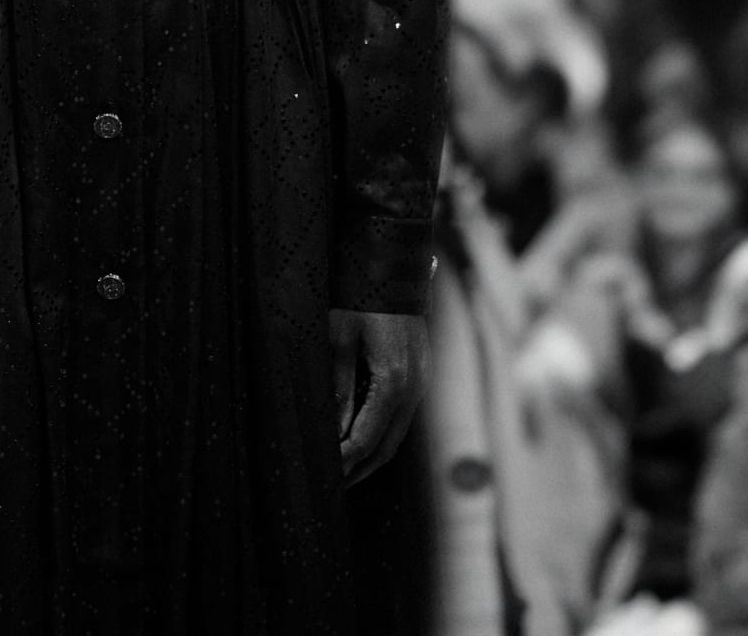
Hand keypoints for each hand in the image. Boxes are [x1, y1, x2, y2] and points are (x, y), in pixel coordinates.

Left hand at [328, 307, 428, 484]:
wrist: (394, 264)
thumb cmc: (362, 295)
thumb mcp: (340, 336)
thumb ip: (339, 385)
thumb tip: (334, 427)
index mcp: (393, 381)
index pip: (366, 438)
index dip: (344, 459)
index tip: (325, 474)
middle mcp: (414, 387)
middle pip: (387, 445)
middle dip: (360, 467)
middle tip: (333, 484)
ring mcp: (422, 380)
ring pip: (398, 433)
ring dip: (373, 454)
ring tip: (346, 468)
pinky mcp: (421, 373)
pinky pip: (403, 415)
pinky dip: (383, 433)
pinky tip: (364, 435)